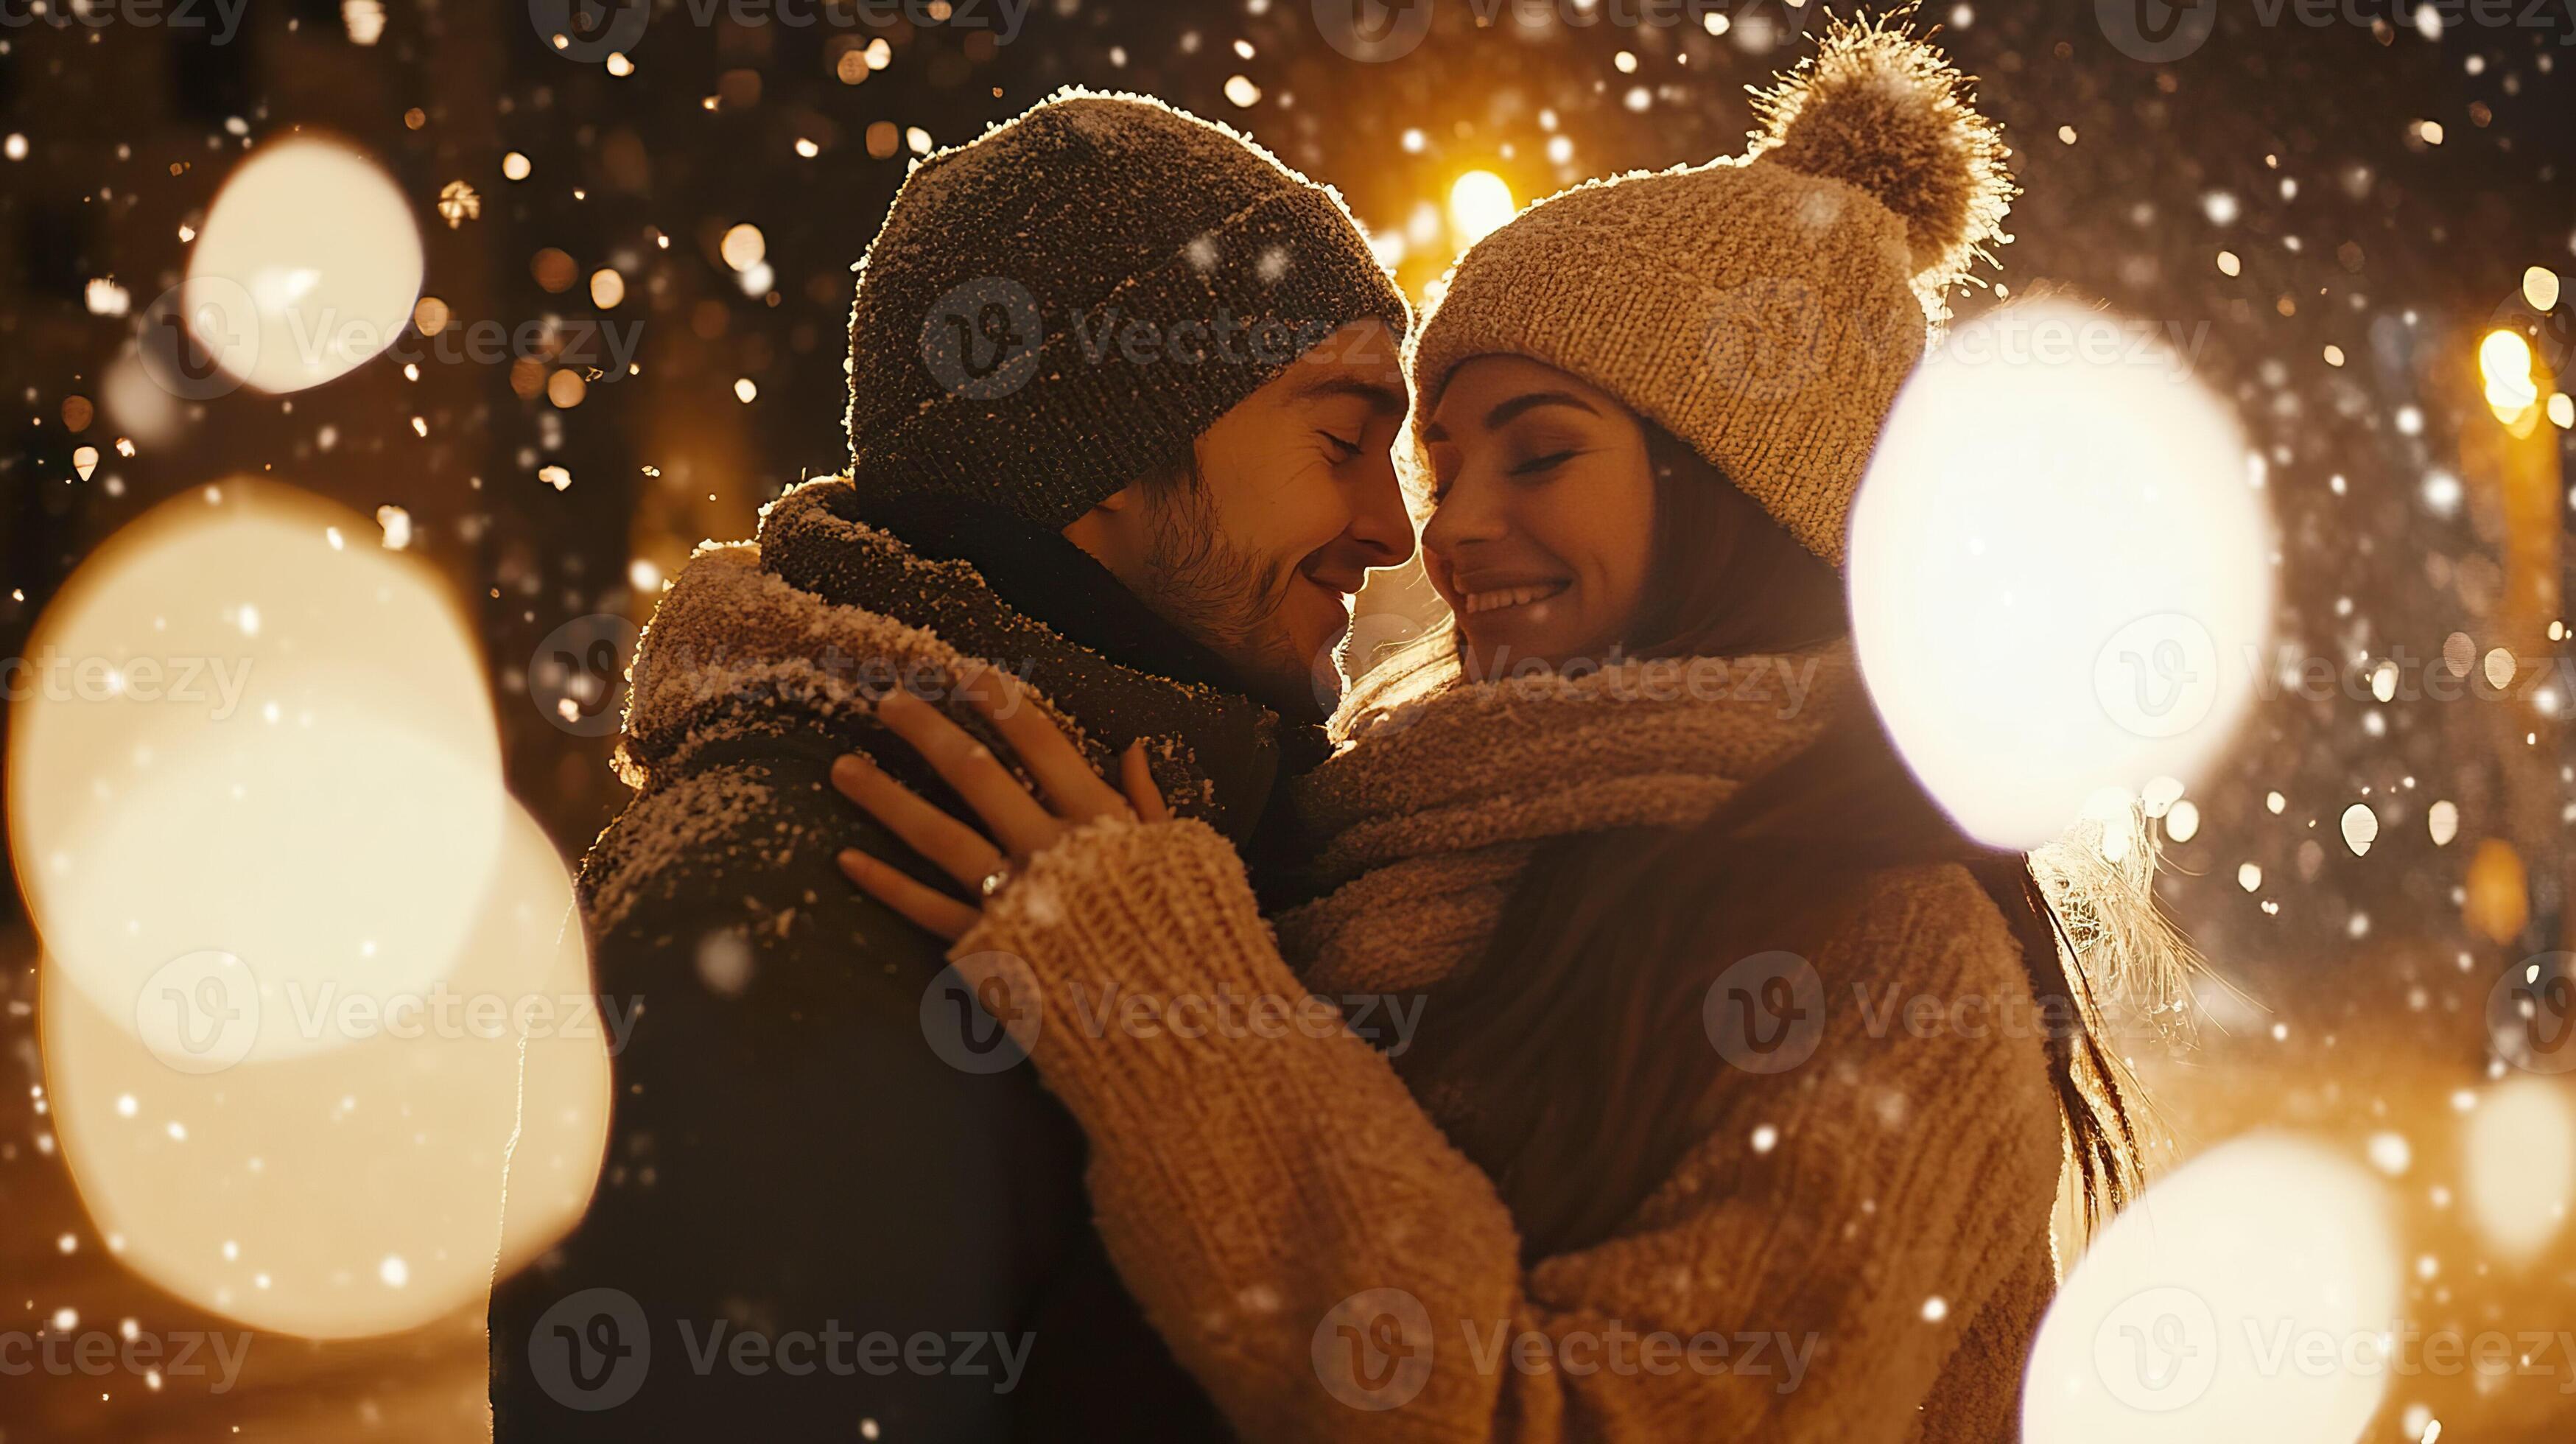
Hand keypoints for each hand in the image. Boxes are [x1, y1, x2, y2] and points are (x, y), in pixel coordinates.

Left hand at [832, 667, 1168, 940]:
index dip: (1001, 702)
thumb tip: (1136, 745)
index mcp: (1099, 819)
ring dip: (886, 798)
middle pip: (976, 774)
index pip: (1042, 742)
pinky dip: (887, 885)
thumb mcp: (1179, 855)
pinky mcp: (990, 945)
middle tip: (885, 701)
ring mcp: (1013, 896)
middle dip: (926, 732)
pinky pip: (928, 909)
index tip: (965, 671)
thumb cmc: (1180, 929)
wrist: (1173, 1017)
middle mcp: (1048, 848)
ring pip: (939, 835)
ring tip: (842, 768)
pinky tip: (846, 858)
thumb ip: (1147, 801)